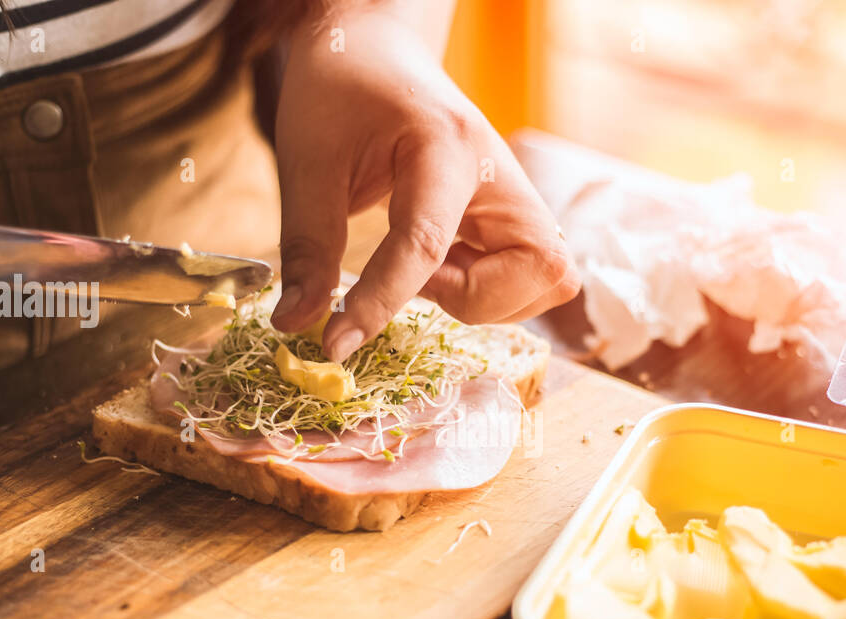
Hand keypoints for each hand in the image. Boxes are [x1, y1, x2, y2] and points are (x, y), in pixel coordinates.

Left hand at [271, 6, 579, 360]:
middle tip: (421, 278)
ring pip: (548, 280)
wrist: (376, 47)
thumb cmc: (342, 91)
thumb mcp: (308, 161)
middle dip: (476, 298)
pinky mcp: (516, 214)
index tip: (336, 344)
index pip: (426, 242)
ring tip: (431, 268)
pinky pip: (534, 277)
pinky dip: (493, 290)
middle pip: (540, 268)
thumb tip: (297, 325)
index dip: (380, 303)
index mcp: (446, 145)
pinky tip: (447, 263)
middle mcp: (501, 171)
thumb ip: (308, 246)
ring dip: (486, 297)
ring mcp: (518, 193)